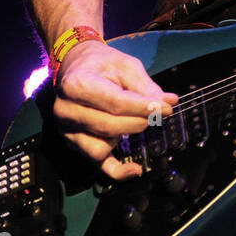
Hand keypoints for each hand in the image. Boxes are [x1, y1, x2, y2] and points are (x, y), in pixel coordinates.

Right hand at [52, 40, 178, 180]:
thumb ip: (145, 86)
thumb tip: (168, 102)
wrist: (76, 65)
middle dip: (139, 122)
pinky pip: (95, 163)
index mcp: (77, 85)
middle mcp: (66, 110)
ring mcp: (67, 129)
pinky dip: (116, 171)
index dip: (143, 108)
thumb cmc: (101, 64)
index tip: (165, 107)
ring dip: (126, 136)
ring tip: (138, 121)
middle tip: (158, 113)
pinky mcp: (74, 142)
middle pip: (109, 126)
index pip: (115, 103)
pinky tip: (135, 170)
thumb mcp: (125, 66)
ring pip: (101, 147)